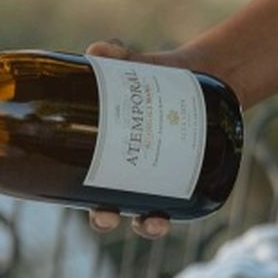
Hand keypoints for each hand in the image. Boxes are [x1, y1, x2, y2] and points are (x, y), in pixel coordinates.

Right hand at [84, 39, 189, 239]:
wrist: (202, 75)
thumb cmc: (152, 74)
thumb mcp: (134, 64)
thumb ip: (117, 56)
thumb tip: (97, 51)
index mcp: (101, 154)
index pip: (82, 185)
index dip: (76, 201)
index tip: (81, 205)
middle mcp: (126, 175)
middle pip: (108, 209)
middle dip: (105, 219)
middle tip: (106, 216)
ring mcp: (157, 182)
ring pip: (146, 216)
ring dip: (147, 227)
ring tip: (153, 222)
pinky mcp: (189, 179)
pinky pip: (182, 204)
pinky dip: (180, 210)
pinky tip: (183, 209)